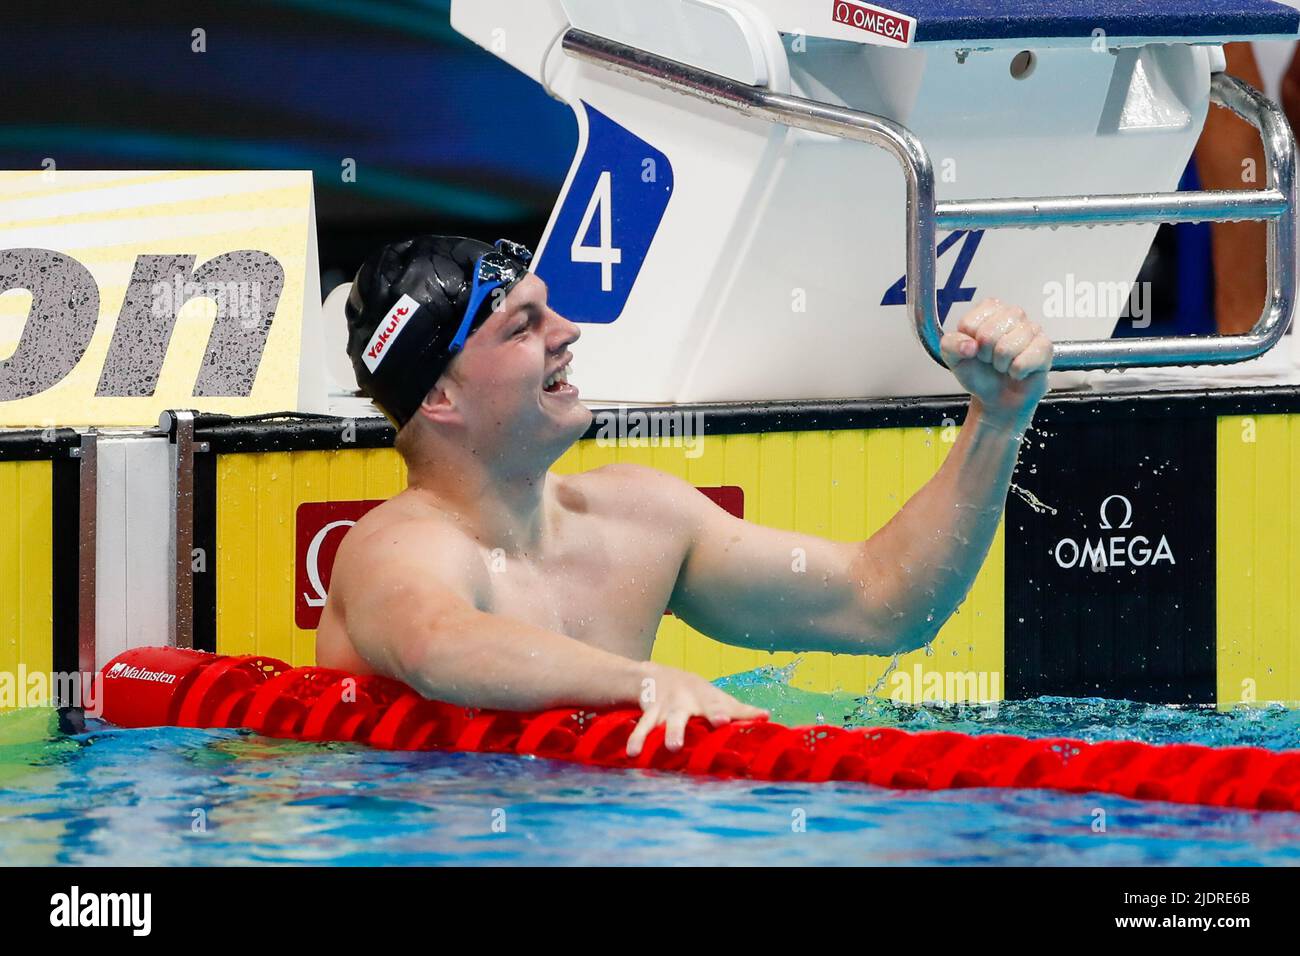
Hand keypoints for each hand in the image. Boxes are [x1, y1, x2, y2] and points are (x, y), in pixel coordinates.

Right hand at [625, 662, 767, 757]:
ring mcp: (666, 707)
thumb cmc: (699, 694)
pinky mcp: (649, 713)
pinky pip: (641, 727)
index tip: (726, 721)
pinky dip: (637, 740)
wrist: (660, 675)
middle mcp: (686, 703)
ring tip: (670, 748)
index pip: (721, 707)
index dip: (728, 714)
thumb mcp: (718, 698)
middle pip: (687, 714)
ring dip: (664, 733)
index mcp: (707, 699)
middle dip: (690, 724)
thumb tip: (766, 715)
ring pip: (662, 720)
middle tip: (699, 732)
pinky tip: (633, 754)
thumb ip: (740, 710)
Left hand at [941, 298, 1053, 430]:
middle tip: (991, 360)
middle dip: (985, 355)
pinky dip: (1016, 373)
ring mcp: (1032, 329)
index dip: (968, 344)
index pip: (969, 324)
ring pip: (1006, 349)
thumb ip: (950, 345)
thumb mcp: (953, 358)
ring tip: (1004, 365)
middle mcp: (1013, 314)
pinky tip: (1018, 370)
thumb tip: (969, 345)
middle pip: (988, 335)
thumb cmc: (979, 372)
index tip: (974, 350)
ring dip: (1001, 365)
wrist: (997, 396)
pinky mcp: (1045, 347)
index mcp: (989, 309)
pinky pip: (1023, 362)